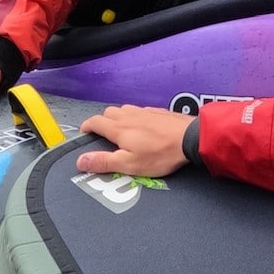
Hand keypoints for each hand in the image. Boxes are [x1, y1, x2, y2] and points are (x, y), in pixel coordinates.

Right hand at [76, 105, 194, 177]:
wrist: (192, 139)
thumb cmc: (161, 154)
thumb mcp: (130, 164)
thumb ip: (104, 162)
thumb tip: (80, 161)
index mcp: (120, 128)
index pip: (96, 121)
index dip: (87, 127)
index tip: (84, 133)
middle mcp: (131, 116)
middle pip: (109, 112)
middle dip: (102, 121)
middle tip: (102, 134)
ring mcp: (147, 112)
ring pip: (126, 109)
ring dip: (119, 117)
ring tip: (121, 130)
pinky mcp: (161, 112)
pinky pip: (142, 110)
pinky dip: (136, 117)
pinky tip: (143, 126)